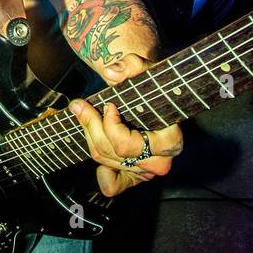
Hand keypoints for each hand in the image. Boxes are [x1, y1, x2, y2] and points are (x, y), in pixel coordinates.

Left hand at [69, 54, 184, 197]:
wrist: (154, 92)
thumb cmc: (151, 83)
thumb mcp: (144, 68)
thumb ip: (131, 66)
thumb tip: (111, 72)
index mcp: (170, 141)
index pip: (129, 145)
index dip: (111, 126)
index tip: (108, 105)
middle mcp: (160, 162)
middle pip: (115, 154)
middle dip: (93, 127)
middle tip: (82, 106)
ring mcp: (147, 172)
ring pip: (107, 162)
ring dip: (91, 137)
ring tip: (82, 113)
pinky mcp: (135, 177)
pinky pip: (113, 186)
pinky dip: (102, 172)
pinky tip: (99, 148)